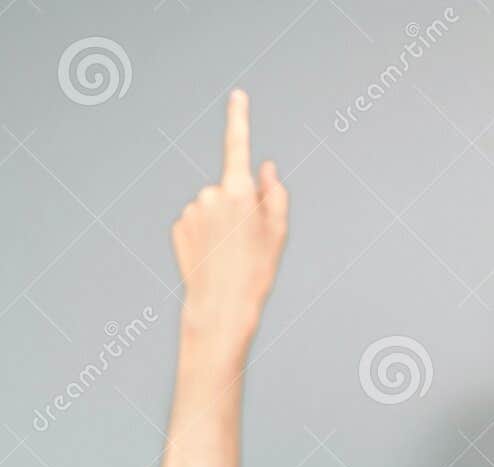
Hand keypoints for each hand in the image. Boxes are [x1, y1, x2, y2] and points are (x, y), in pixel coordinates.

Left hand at [171, 90, 287, 350]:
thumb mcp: (278, 232)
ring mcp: (191, 210)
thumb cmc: (257, 272)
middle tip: (247, 243)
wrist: (222, 307)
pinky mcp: (178, 227)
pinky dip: (204, 236)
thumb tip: (264, 168)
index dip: (239, 118)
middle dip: (238, 207)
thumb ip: (274, 193)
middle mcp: (211, 194)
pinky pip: (196, 223)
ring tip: (228, 255)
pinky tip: (211, 258)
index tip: (237, 96)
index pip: (237, 145)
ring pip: (211, 207)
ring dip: (220, 224)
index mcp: (238, 191)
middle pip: (229, 189)